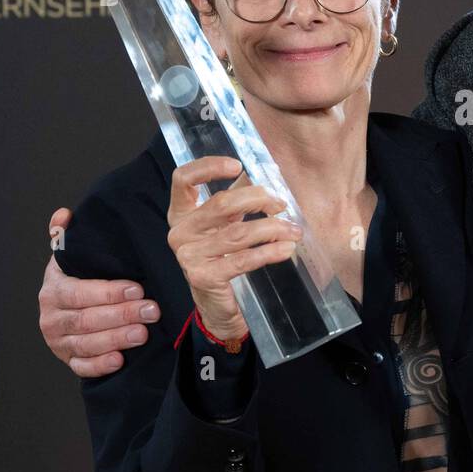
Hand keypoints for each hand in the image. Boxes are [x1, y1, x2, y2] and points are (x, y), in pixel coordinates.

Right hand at [39, 208, 160, 377]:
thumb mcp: (74, 255)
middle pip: (87, 319)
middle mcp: (52, 316)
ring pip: (86, 343)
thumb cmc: (82, 277)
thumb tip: (63, 215)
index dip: (108, 292)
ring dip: (116, 339)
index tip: (136, 289)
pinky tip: (119, 360)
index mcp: (54, 288)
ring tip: (142, 333)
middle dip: (121, 315)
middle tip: (151, 311)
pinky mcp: (69, 359)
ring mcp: (59, 340)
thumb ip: (67, 235)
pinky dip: (100, 365)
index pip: (79, 292)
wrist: (73, 306)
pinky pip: (82, 367)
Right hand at [166, 157, 300, 340]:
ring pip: (238, 232)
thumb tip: (259, 173)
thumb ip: (236, 199)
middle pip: (221, 203)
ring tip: (293, 229)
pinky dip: (269, 251)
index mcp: (181, 213)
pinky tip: (286, 248)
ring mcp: (189, 255)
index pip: (183, 179)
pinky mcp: (204, 276)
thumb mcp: (225, 224)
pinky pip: (243, 259)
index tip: (238, 166)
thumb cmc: (223, 257)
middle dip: (258, 200)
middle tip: (280, 204)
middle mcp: (179, 232)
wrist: (217, 305)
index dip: (208, 167)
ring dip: (272, 228)